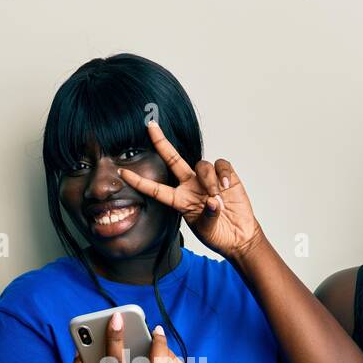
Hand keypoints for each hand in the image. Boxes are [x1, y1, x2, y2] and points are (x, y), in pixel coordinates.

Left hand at [116, 120, 264, 259]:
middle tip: (150, 126)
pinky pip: (221, 164)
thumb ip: (208, 216)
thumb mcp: (207, 230)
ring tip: (216, 196)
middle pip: (173, 160)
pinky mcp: (226, 176)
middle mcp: (191, 186)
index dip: (140, 182)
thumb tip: (213, 201)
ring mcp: (208, 180)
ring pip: (201, 164)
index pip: (156, 190)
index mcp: (180, 201)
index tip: (123, 173)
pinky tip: (227, 186)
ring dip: (208, 179)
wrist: (239, 236)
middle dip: (161, 142)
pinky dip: (224, 174)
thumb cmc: (218, 234)